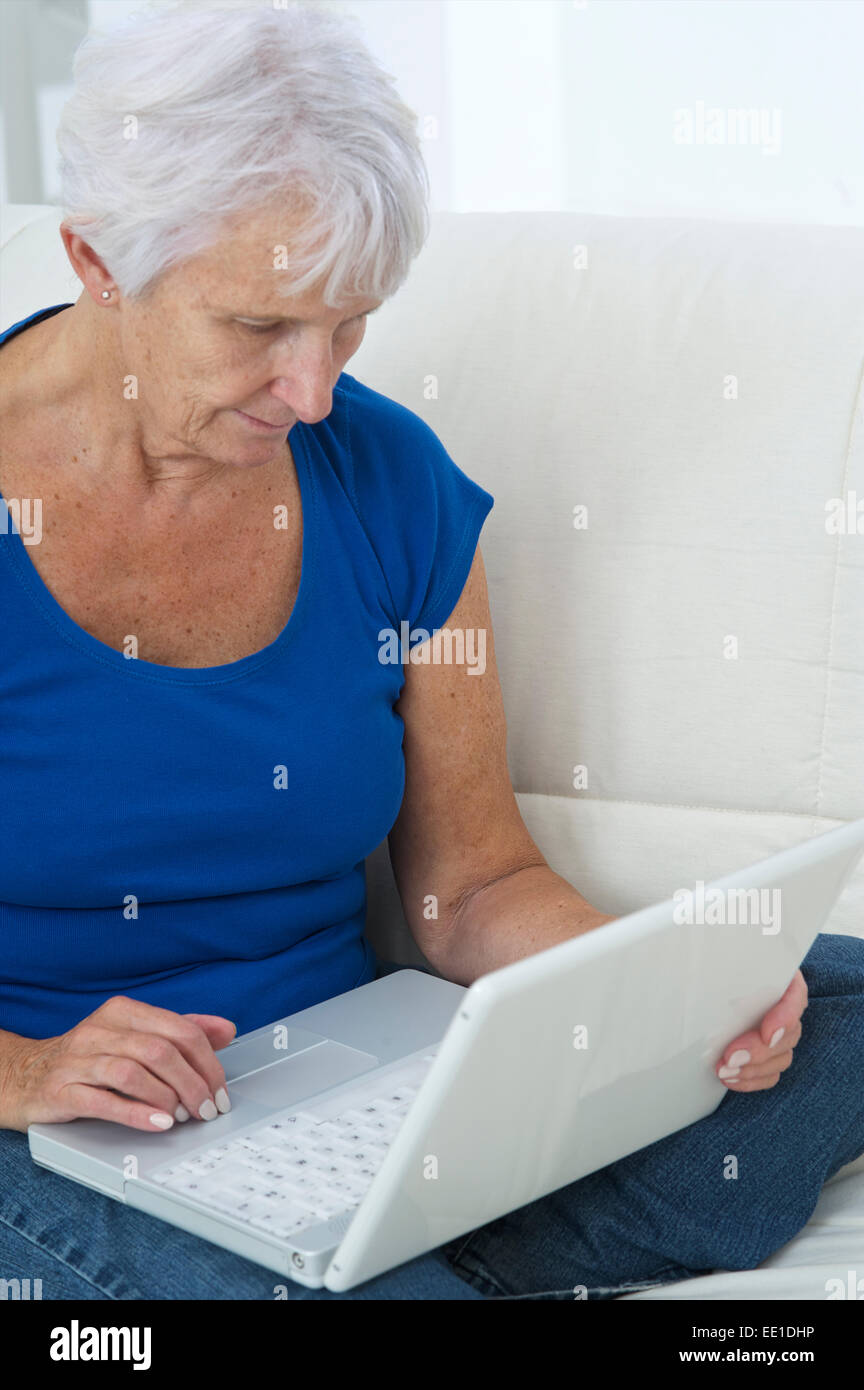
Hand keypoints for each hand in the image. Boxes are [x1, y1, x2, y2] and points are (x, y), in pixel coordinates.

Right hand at [3, 995, 237, 1133]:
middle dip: (193, 1084)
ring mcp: (78, 1059)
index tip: (220, 1089)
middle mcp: (100, 1030)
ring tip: (183, 1116)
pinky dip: (136, 1113)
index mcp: (124, 1012)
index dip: (208, 1062)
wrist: (23, 1076)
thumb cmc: (87, 1058)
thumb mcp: (133, 1037)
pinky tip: (158, 1122)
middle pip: (161, 1051)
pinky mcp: (61, 1090)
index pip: (180, 1030)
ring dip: (167, 1097)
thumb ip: (179, 1032)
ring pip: (133, 1072)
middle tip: (207, 1108)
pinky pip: (103, 1101)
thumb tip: (226, 1029)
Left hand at [715, 969, 807, 1092]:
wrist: (713, 970)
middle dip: (759, 1050)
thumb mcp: (723, 958)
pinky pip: (771, 1074)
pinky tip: (731, 1079)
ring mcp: (780, 1032)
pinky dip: (751, 1079)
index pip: (795, 997)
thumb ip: (725, 962)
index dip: (785, 1018)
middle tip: (731, 1056)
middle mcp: (786, 1005)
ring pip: (781, 1057)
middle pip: (789, 1034)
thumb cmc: (719, 959)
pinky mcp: (769, 1053)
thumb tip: (710, 970)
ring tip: (724, 1070)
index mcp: (781, 977)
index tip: (767, 1033)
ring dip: (753, 1068)